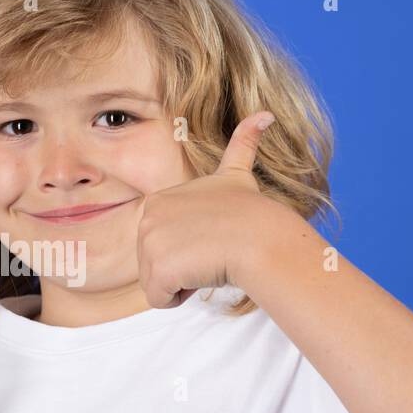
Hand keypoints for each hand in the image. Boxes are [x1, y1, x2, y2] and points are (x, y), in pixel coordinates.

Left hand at [135, 111, 276, 307]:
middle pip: (155, 262)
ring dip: (183, 282)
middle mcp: (147, 217)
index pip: (164, 242)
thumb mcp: (237, 175)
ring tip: (207, 261)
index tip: (213, 236)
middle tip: (212, 251)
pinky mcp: (156, 268)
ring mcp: (148, 242)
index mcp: (158, 200)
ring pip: (156, 282)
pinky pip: (159, 298)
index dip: (190, 247)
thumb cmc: (252, 213)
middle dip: (184, 266)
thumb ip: (243, 145)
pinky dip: (179, 296)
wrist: (260, 238)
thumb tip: (266, 114)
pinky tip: (200, 275)